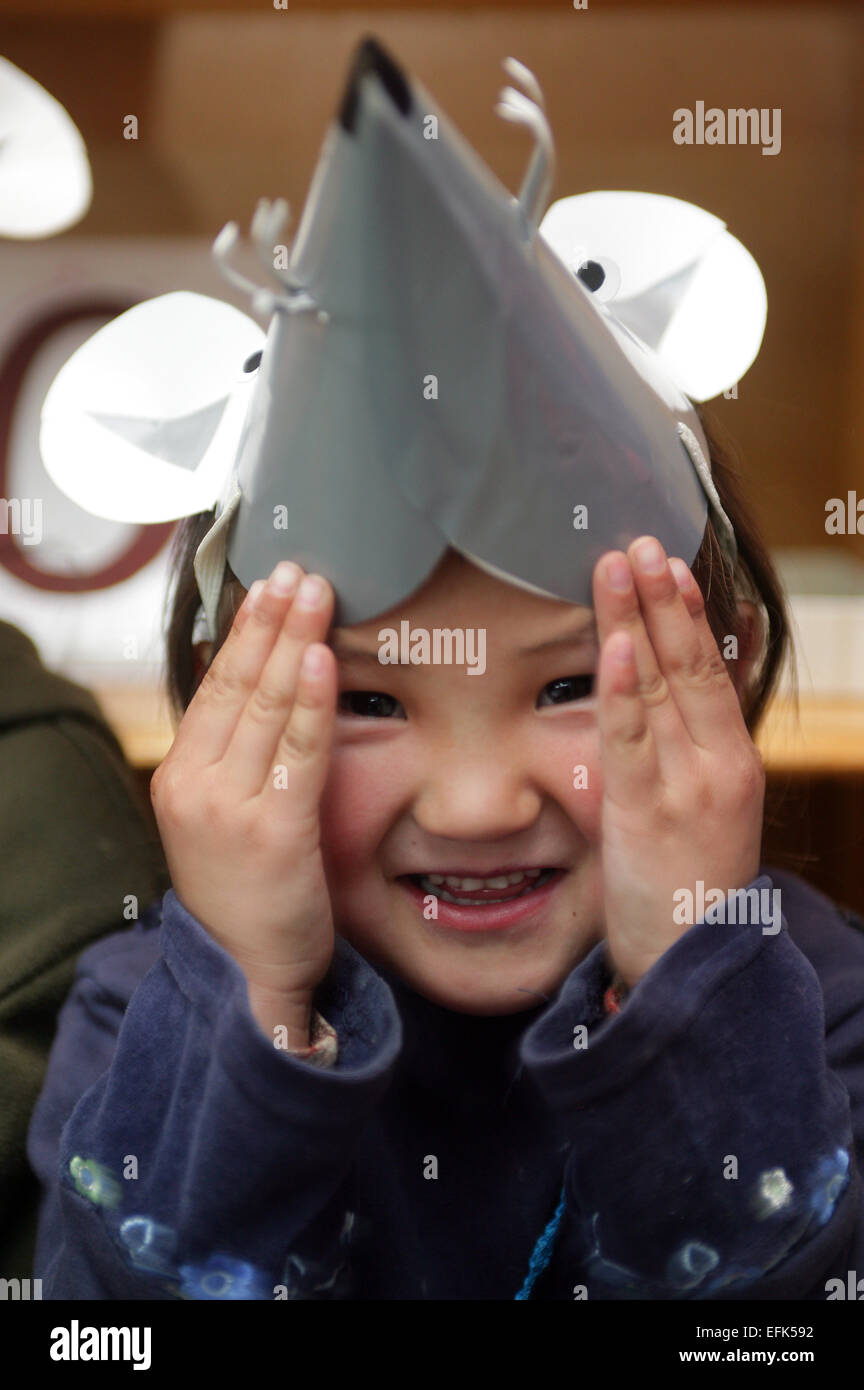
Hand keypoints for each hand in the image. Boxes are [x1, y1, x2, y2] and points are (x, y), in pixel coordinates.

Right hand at [150, 563, 337, 1043]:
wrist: (248, 972)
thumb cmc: (246, 891)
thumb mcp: (220, 815)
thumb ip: (233, 754)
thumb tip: (254, 681)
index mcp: (180, 775)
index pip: (214, 685)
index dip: (245, 630)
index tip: (269, 585)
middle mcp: (196, 784)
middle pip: (238, 684)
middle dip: (270, 620)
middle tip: (298, 569)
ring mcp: (231, 806)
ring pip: (267, 706)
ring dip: (293, 641)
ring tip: (315, 592)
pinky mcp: (274, 831)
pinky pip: (299, 751)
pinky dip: (312, 700)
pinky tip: (322, 658)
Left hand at [592, 537, 764, 989]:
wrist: (697, 962)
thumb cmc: (690, 884)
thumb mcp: (705, 808)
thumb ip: (689, 750)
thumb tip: (666, 695)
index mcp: (733, 758)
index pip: (709, 671)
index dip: (687, 614)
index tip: (666, 563)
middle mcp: (719, 761)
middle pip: (688, 663)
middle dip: (661, 598)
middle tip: (639, 540)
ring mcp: (687, 784)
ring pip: (659, 686)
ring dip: (636, 619)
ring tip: (618, 564)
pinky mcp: (647, 812)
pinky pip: (630, 738)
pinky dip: (621, 687)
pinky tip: (612, 643)